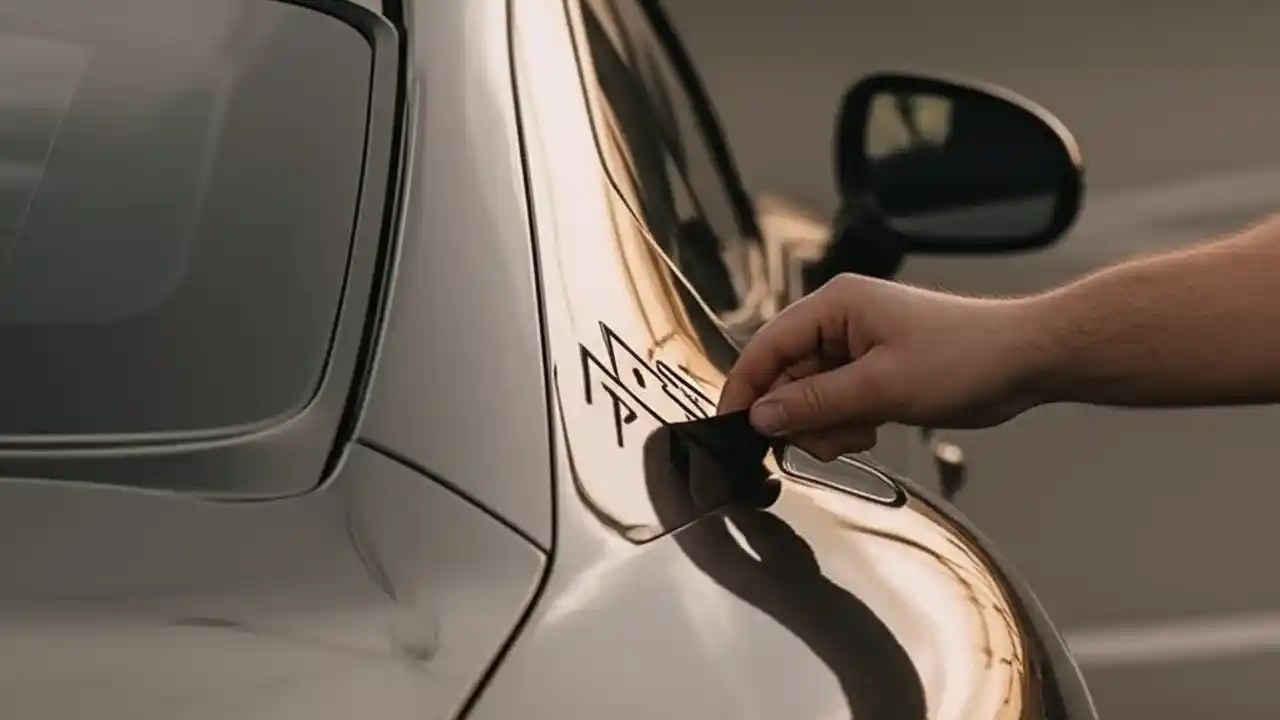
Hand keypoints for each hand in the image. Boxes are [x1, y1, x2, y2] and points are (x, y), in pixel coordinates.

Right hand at [718, 274, 1044, 459]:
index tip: (732, 427)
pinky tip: (871, 429)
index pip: (766, 347)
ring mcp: (856, 347)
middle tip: (824, 440)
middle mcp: (839, 321)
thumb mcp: (880, 387)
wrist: (1024, 361)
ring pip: (808, 397)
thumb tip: (761, 417)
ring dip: (825, 425)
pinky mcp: (872, 371)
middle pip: (785, 377)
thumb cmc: (964, 357)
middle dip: (799, 416)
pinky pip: (835, 403)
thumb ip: (814, 403)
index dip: (745, 388)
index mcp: (835, 306)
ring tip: (861, 433)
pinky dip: (844, 425)